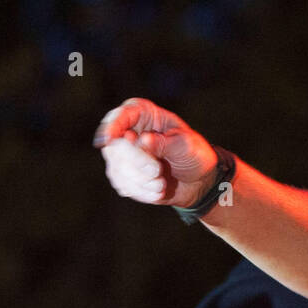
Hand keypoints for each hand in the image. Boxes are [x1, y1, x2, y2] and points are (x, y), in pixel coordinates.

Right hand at [93, 98, 217, 207]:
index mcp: (143, 114)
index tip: (108, 140)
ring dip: (141, 181)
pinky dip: (141, 191)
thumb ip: (165, 143)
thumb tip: (143, 140)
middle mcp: (127, 132)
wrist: (198, 180)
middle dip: (136, 162)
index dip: (111, 127)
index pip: (120, 116)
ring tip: (162, 184)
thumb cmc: (193, 154)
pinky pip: (123, 185)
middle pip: (115, 147)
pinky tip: (157, 192)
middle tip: (157, 171)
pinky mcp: (124, 176)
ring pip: (117, 169)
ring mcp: (123, 156)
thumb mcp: (186, 145)